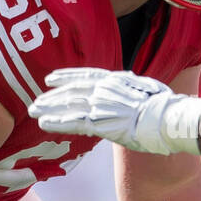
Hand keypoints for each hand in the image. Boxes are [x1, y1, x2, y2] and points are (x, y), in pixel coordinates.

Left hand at [29, 67, 200, 154]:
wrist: (166, 119)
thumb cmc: (164, 107)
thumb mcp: (147, 88)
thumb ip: (132, 87)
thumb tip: (130, 84)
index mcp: (115, 79)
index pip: (85, 75)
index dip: (66, 77)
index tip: (51, 78)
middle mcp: (104, 89)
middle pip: (72, 91)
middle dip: (52, 96)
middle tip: (36, 101)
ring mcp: (101, 106)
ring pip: (68, 106)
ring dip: (49, 109)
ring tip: (34, 111)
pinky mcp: (100, 123)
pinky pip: (73, 122)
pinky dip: (57, 123)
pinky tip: (44, 124)